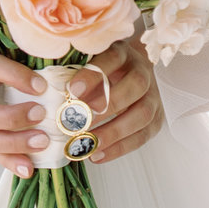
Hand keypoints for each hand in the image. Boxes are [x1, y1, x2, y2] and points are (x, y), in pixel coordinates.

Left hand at [75, 36, 162, 164]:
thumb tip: (52, 93)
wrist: (131, 71)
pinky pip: (142, 136)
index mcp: (123, 53)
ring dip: (114, 131)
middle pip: (135, 85)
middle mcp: (143, 72)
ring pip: (142, 114)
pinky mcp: (155, 119)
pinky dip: (119, 148)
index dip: (93, 75)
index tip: (72, 91)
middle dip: (107, 104)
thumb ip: (75, 73)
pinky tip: (97, 155)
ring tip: (88, 144)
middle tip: (81, 120)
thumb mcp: (89, 63)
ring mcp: (153, 96)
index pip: (112, 59)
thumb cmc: (101, 70)